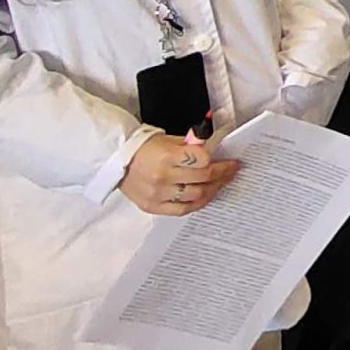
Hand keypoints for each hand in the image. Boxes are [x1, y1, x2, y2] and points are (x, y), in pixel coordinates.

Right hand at [120, 131, 238, 215]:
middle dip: (222, 174)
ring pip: (196, 195)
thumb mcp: (169, 140)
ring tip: (221, 183)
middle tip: (231, 171)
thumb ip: (191, 146)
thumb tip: (215, 148)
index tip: (228, 160)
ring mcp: (158, 193)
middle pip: (202, 178)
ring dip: (213, 189)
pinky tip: (206, 196)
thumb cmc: (145, 148)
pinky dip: (198, 203)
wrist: (118, 161)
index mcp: (166, 155)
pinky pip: (182, 210)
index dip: (218, 161)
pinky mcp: (153, 206)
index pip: (201, 159)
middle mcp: (162, 176)